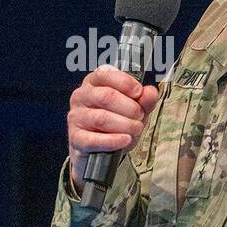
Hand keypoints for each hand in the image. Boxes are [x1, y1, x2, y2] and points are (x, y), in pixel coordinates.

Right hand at [67, 65, 160, 191]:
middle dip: (130, 108)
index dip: (126, 83)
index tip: (139, 93)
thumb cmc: (115, 124)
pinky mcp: (76, 138)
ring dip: (125, 125)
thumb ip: (144, 100)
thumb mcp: (134, 109)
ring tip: (135, 129)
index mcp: (94, 82)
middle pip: (106, 97)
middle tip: (139, 116)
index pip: (107, 75)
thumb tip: (150, 92)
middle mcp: (81, 96)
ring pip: (102, 118)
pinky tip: (124, 140)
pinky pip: (94, 139)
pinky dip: (113, 141)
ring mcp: (76, 117)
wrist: (100, 151)